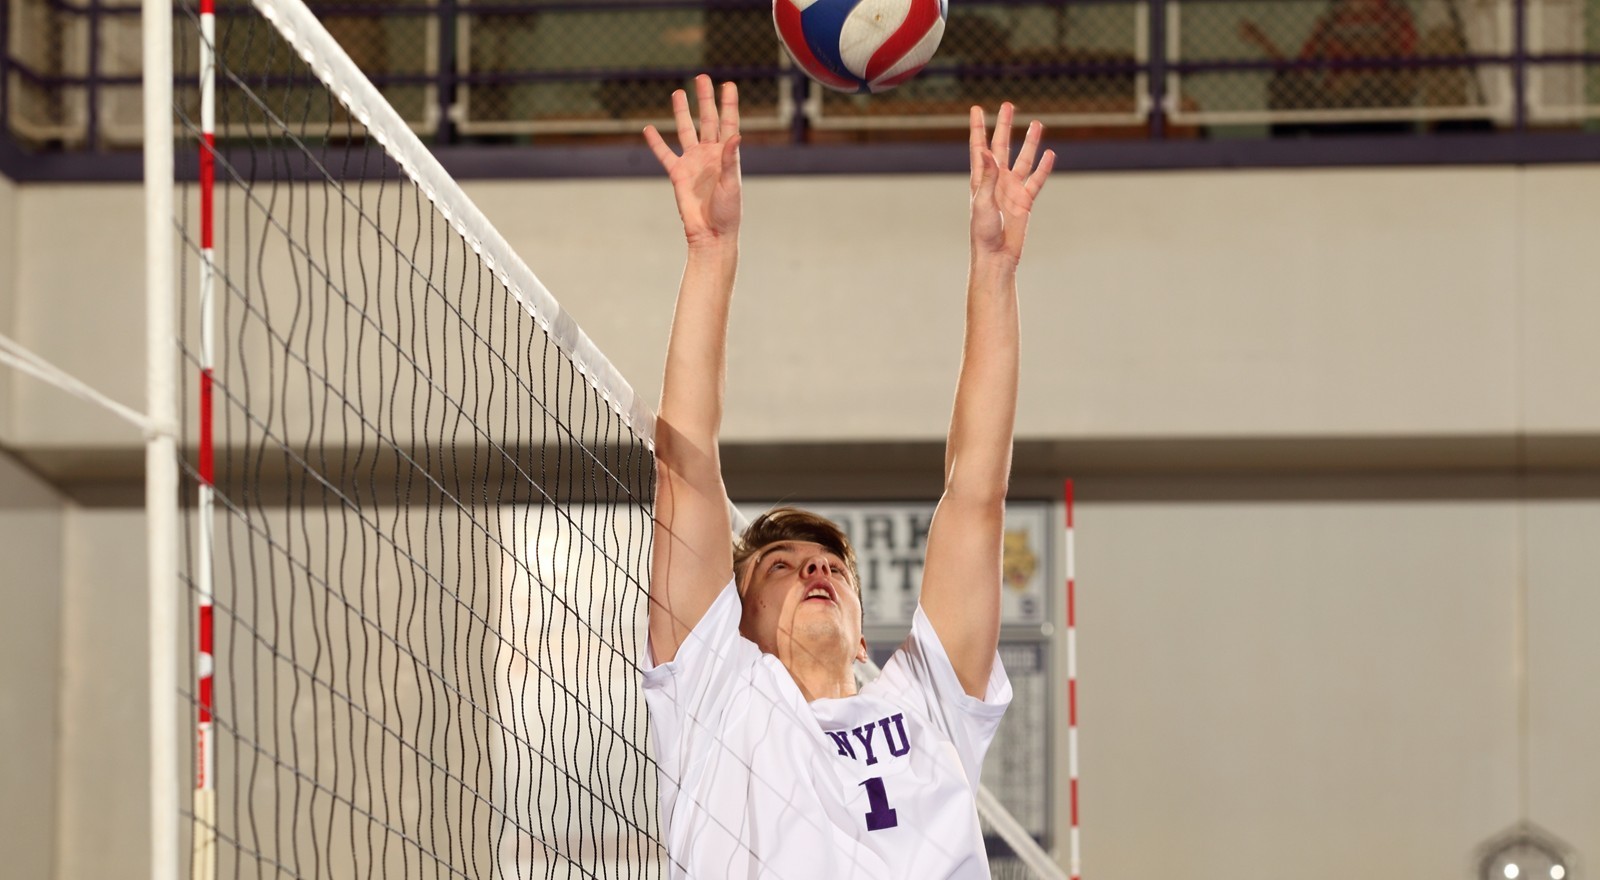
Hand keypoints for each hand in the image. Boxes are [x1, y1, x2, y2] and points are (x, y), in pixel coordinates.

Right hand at [644, 75, 741, 248]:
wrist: (710, 234)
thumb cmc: (727, 212)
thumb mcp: (732, 184)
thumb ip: (731, 159)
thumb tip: (735, 135)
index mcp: (727, 155)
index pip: (729, 122)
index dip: (729, 103)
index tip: (728, 83)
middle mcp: (710, 154)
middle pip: (707, 120)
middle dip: (705, 99)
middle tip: (701, 77)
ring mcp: (693, 162)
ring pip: (686, 130)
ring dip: (682, 112)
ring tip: (678, 92)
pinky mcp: (677, 174)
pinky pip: (664, 154)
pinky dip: (656, 142)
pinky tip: (649, 128)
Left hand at [969, 103, 1054, 264]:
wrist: (997, 255)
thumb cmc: (983, 231)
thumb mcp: (982, 202)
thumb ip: (987, 177)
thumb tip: (987, 151)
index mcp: (981, 179)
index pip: (979, 147)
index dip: (978, 128)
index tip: (976, 109)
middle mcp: (996, 180)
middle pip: (1002, 146)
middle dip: (1005, 126)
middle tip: (1009, 106)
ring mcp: (1012, 189)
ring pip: (1023, 159)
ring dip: (1029, 142)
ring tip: (1037, 124)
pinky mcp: (1025, 201)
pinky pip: (1037, 180)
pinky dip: (1044, 168)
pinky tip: (1050, 154)